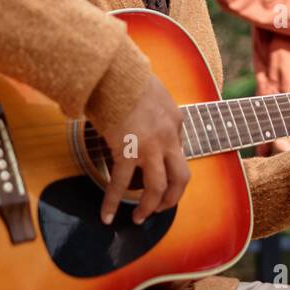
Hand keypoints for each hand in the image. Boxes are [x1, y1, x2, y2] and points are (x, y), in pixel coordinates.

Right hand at [95, 75, 188, 225]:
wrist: (114, 71)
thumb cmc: (126, 78)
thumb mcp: (152, 94)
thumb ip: (154, 113)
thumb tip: (143, 125)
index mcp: (176, 121)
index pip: (177, 150)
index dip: (166, 164)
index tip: (155, 170)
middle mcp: (169, 136)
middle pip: (181, 177)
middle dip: (172, 197)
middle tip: (161, 208)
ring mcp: (150, 146)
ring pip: (157, 187)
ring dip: (150, 207)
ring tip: (139, 218)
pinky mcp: (128, 150)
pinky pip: (121, 184)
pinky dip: (113, 202)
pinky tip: (107, 215)